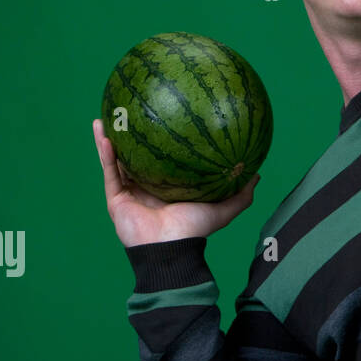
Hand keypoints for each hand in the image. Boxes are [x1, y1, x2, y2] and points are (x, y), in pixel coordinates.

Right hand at [93, 118, 258, 247]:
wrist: (171, 248)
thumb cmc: (195, 230)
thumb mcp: (224, 208)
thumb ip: (241, 193)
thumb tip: (257, 174)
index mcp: (170, 188)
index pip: (166, 160)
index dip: (165, 142)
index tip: (166, 118)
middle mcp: (149, 188)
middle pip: (139, 157)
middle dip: (135, 137)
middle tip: (132, 112)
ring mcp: (130, 193)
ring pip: (118, 160)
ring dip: (110, 139)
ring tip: (106, 115)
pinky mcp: (116, 199)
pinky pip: (109, 171)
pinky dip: (105, 153)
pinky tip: (103, 132)